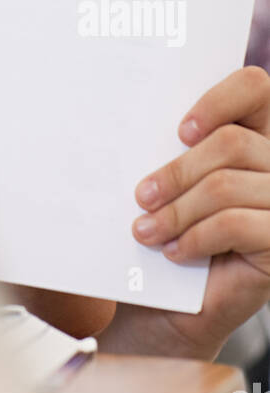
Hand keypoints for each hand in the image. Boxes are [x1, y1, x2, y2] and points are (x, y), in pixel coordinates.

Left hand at [99, 66, 269, 359]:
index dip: (219, 98)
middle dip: (177, 170)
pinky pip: (235, 224)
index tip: (179, 129)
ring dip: (177, 210)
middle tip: (141, 195)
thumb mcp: (167, 179)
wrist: (169, 305)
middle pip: (232, 141)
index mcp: (255, 132)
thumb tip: (137, 114)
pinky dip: (195, 236)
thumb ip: (172, 145)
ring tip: (145, 229)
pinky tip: (173, 250)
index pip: (255, 87)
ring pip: (226, 185)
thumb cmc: (165, 231)